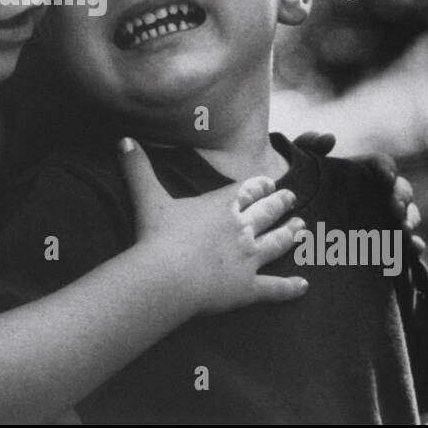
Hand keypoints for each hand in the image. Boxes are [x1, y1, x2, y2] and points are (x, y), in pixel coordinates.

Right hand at [119, 137, 307, 313]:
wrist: (166, 276)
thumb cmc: (156, 236)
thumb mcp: (146, 197)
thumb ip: (137, 167)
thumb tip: (123, 138)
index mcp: (221, 205)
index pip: (248, 190)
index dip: (260, 186)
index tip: (270, 183)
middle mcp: (241, 228)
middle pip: (267, 213)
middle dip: (281, 204)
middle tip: (293, 199)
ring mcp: (248, 259)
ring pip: (277, 244)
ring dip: (291, 235)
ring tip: (302, 229)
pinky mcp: (248, 288)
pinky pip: (275, 288)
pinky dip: (291, 288)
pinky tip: (304, 285)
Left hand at [292, 132, 424, 255]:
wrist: (290, 221)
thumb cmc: (296, 184)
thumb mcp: (297, 162)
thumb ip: (308, 144)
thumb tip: (330, 139)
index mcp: (362, 170)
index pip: (383, 164)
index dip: (387, 169)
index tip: (384, 178)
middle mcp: (378, 193)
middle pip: (402, 190)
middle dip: (402, 198)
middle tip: (396, 209)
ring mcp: (383, 218)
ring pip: (408, 216)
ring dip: (410, 221)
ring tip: (404, 231)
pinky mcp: (383, 241)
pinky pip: (404, 243)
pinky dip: (414, 245)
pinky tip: (414, 250)